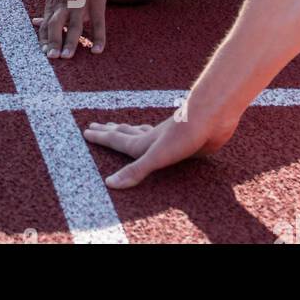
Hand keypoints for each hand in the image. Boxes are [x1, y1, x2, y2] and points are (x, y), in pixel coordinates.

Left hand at [32, 0, 106, 57]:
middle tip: (52, 58)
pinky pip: (97, 24)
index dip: (44, 39)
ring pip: (73, 27)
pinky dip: (97, 38)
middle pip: (55, 27)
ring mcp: (80, 3)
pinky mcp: (96, 1)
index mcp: (54, 3)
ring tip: (67, 57)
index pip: (46, 25)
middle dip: (52, 43)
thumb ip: (48, 9)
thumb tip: (36, 22)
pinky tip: (96, 51)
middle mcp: (64, 4)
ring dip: (69, 43)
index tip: (44, 52)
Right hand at [84, 111, 236, 188]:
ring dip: (130, 131)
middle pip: (126, 133)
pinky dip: (154, 137)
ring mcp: (168, 138)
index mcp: (143, 143)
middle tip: (98, 125)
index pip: (116, 140)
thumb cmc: (185, 134)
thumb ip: (135, 170)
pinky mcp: (183, 141)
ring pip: (143, 133)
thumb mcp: (156, 156)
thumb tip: (110, 184)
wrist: (213, 116)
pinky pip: (163, 141)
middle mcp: (152, 138)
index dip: (101, 138)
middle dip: (110, 130)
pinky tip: (161, 139)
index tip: (86, 131)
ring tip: (123, 128)